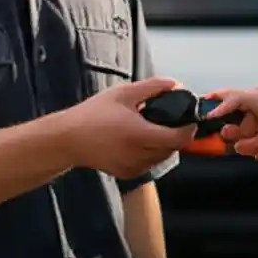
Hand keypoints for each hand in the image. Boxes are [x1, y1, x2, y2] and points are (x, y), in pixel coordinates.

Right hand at [62, 77, 196, 177]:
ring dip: (164, 144)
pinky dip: (150, 153)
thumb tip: (175, 84)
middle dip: (176, 134)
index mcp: (139, 134)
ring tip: (153, 128)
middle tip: (170, 120)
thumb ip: (152, 87)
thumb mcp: (123, 93)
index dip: (189, 128)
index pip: (179, 138)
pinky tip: (139, 140)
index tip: (188, 118)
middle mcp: (138, 154)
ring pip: (161, 157)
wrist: (68, 139)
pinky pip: (148, 164)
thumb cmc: (93, 114)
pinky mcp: (127, 173)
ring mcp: (133, 167)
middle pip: (173, 148)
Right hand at [203, 86, 257, 164]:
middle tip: (244, 130)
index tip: (204, 115)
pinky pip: (251, 153)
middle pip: (229, 126)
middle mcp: (256, 116)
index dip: (213, 107)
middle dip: (235, 131)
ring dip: (251, 142)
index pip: (226, 100)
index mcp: (254, 99)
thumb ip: (233, 99)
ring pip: (239, 143)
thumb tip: (215, 107)